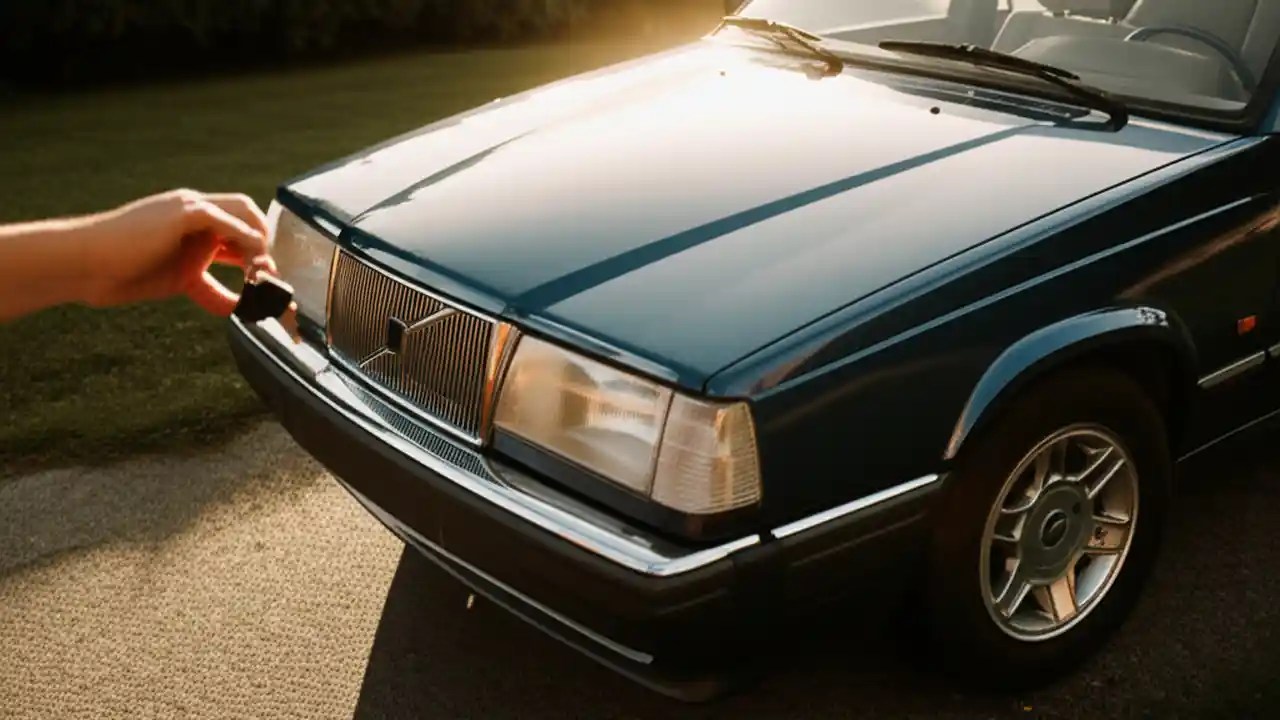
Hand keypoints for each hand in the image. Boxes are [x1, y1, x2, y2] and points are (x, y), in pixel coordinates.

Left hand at [84, 189, 273, 315]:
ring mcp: (190, 255)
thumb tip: (257, 238)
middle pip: (243, 238)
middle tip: (269, 278)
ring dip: (249, 279)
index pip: (244, 212)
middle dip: (261, 255)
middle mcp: (199, 229)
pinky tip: (236, 311)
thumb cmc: (127, 234)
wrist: (84, 265)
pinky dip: (226, 300)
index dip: (261, 231)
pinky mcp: (180, 279)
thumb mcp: (180, 218)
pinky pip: (211, 290)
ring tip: (260, 295)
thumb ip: (219, 220)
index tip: (266, 257)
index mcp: (199, 207)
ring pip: (232, 265)